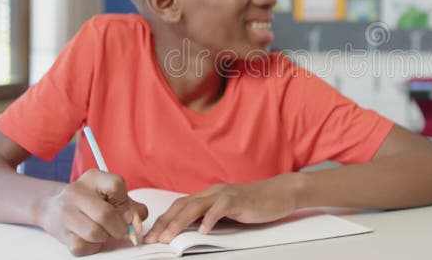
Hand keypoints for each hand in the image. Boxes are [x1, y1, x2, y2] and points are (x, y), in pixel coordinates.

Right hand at [36, 169, 147, 255]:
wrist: (53, 207)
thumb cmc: (91, 201)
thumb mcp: (111, 195)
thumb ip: (130, 206)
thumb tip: (137, 222)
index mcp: (93, 178)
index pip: (116, 185)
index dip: (127, 204)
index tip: (128, 214)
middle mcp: (76, 192)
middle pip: (106, 214)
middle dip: (120, 228)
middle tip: (121, 230)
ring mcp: (66, 213)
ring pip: (95, 233)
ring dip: (105, 237)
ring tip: (104, 233)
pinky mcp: (61, 233)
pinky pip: (82, 247)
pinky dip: (92, 247)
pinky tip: (92, 240)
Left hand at [144, 173, 302, 243]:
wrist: (280, 193)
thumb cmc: (255, 205)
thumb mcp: (228, 214)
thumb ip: (210, 219)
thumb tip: (190, 233)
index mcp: (208, 196)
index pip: (179, 207)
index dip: (163, 221)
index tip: (151, 237)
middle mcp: (212, 192)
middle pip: (181, 206)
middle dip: (164, 223)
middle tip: (152, 239)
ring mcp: (225, 194)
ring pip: (196, 206)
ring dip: (179, 222)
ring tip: (168, 237)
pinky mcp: (238, 199)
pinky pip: (220, 208)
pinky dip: (210, 219)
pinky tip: (202, 231)